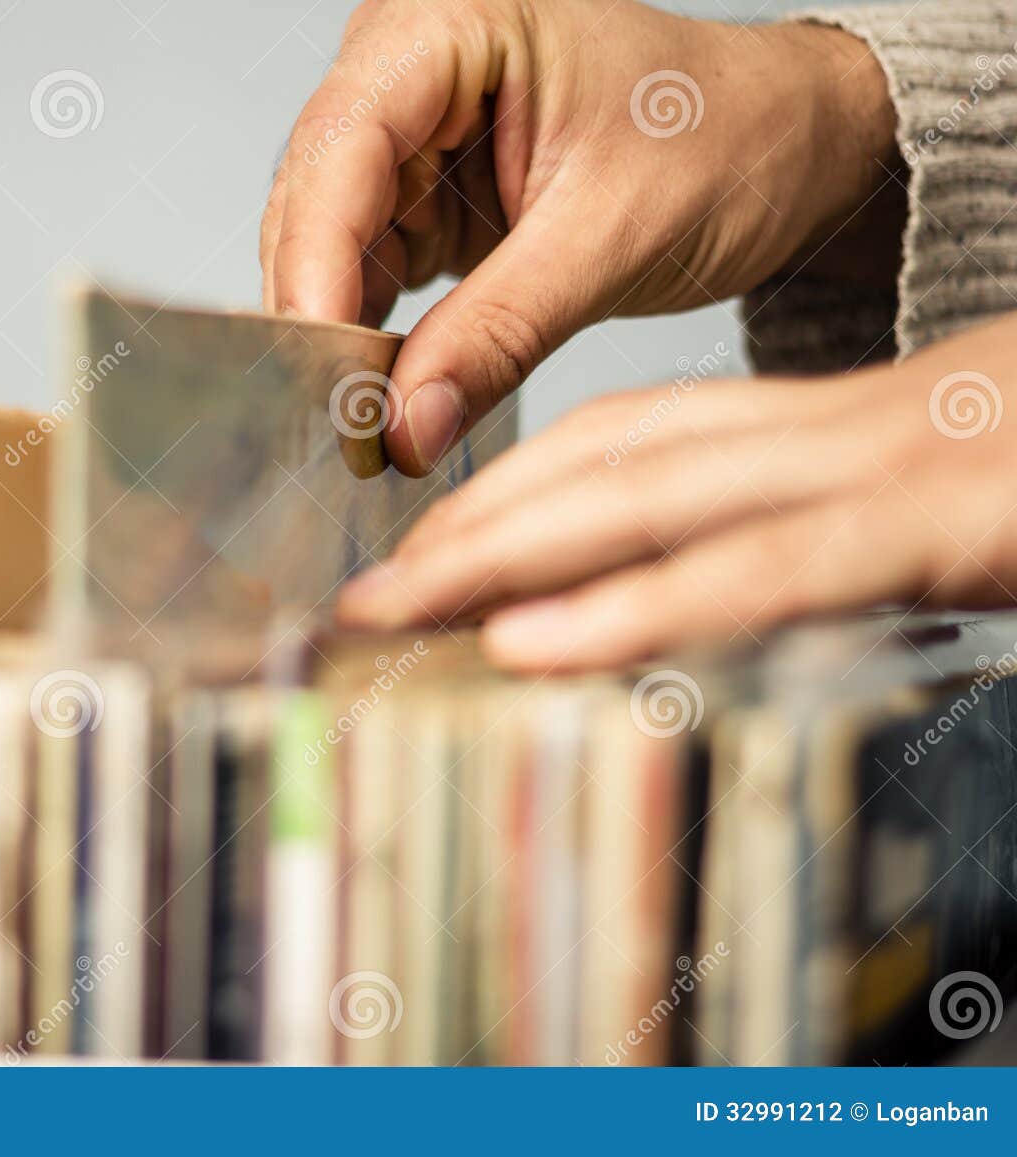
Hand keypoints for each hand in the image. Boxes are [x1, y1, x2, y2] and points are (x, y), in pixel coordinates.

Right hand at [259, 0, 897, 474]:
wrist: (788, 145)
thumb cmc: (731, 136)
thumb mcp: (614, 238)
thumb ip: (497, 335)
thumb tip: (403, 428)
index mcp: (452, 20)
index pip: (344, 146)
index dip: (316, 264)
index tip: (317, 372)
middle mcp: (410, 62)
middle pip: (317, 196)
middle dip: (323, 312)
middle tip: (336, 421)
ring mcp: (410, 127)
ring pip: (329, 242)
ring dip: (341, 334)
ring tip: (360, 419)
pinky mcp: (423, 189)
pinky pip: (367, 269)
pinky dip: (371, 333)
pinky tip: (380, 390)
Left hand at [337, 313, 1016, 670]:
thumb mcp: (927, 500)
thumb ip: (812, 536)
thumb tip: (710, 581)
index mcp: (829, 427)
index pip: (634, 443)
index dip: (513, 490)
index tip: (419, 547)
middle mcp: (839, 430)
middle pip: (612, 463)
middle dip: (476, 527)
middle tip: (363, 593)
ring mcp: (893, 467)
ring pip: (657, 497)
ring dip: (511, 555)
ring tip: (401, 611)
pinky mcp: (947, 524)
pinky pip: (765, 568)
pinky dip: (641, 604)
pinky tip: (538, 643)